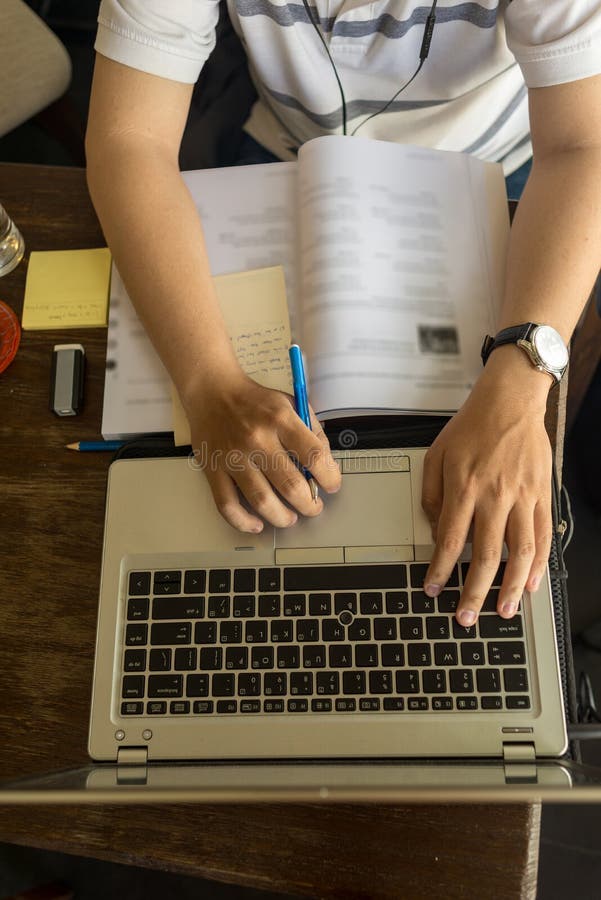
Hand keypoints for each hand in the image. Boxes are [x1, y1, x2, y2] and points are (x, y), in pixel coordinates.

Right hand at [186, 369, 341, 531]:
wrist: (211, 391)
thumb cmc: (254, 401)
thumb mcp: (290, 403)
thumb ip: (312, 431)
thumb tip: (326, 465)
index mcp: (280, 420)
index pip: (314, 456)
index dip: (329, 477)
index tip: (331, 485)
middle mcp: (257, 439)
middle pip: (291, 486)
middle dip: (309, 504)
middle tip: (313, 507)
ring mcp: (233, 457)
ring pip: (262, 501)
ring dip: (282, 517)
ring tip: (290, 517)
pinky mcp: (213, 470)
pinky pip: (227, 505)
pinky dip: (243, 522)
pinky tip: (257, 524)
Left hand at [421, 347, 553, 626]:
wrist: (511, 400)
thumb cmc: (471, 426)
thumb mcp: (436, 455)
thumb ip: (432, 496)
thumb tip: (437, 532)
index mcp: (465, 486)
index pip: (451, 540)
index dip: (440, 570)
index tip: (432, 589)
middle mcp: (495, 495)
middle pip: (487, 555)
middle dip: (474, 592)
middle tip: (466, 617)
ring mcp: (523, 497)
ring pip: (521, 552)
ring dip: (513, 587)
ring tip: (505, 611)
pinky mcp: (542, 495)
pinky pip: (543, 536)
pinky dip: (539, 564)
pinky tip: (532, 583)